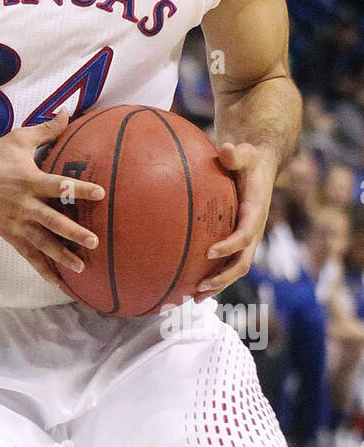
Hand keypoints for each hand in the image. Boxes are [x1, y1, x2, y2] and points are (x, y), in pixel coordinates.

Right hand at [0, 110, 104, 295]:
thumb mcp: (19, 140)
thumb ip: (47, 129)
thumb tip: (68, 112)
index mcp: (30, 180)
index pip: (59, 186)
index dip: (80, 190)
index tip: (101, 194)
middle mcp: (25, 205)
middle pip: (52, 221)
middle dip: (73, 232)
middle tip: (93, 241)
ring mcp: (16, 223)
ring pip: (42, 243)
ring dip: (61, 256)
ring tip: (81, 267)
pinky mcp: (9, 234)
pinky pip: (28, 255)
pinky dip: (43, 269)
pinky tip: (59, 282)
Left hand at [193, 141, 276, 301]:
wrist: (258, 166)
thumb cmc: (247, 158)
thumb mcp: (244, 152)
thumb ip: (236, 154)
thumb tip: (225, 148)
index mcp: (256, 212)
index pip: (245, 235)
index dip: (230, 246)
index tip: (209, 253)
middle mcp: (253, 230)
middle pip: (242, 263)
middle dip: (223, 278)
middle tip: (200, 287)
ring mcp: (246, 238)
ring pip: (234, 269)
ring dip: (216, 285)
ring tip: (192, 298)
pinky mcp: (236, 239)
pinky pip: (225, 262)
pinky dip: (211, 275)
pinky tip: (188, 284)